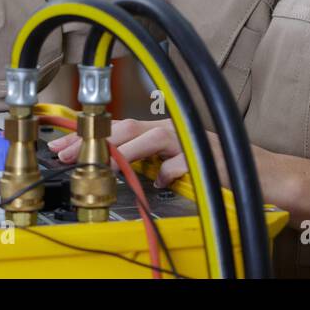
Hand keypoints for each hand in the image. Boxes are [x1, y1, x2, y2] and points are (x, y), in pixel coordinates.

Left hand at [47, 117, 232, 188]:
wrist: (249, 170)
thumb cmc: (206, 164)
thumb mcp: (164, 160)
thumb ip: (140, 159)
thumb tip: (106, 164)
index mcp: (155, 131)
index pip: (115, 128)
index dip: (86, 135)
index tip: (60, 147)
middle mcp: (168, 130)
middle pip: (126, 127)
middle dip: (95, 140)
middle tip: (69, 155)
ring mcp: (185, 141)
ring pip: (150, 138)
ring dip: (125, 151)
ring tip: (104, 164)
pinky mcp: (203, 157)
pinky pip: (179, 163)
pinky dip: (167, 172)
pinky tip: (159, 182)